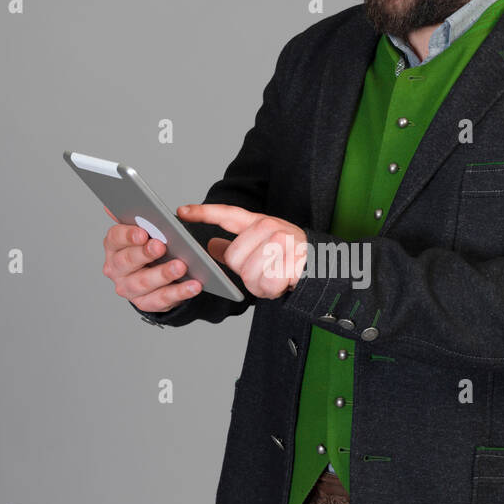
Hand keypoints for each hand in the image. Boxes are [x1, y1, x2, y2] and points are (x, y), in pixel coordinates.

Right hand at [101, 209, 202, 311]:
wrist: (156, 276)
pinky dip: (179, 292)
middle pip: (127, 261)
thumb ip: (133, 217)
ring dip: (163, 274)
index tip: (143, 233)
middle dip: (144, 253)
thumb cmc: (150, 247)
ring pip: (144, 282)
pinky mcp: (145, 303)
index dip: (127, 235)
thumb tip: (112, 206)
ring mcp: (129, 288)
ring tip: (181, 266)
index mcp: (113, 246)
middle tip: (161, 246)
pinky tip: (193, 285)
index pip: (115, 238)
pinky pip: (162, 299)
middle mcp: (116, 268)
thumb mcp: (143, 230)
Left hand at [177, 204, 306, 298]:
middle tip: (264, 270)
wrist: (323, 268)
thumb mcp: (261, 247)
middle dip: (244, 271)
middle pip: (235, 257)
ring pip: (250, 273)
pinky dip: (271, 290)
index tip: (180, 213)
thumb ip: (235, 246)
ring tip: (274, 276)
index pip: (227, 214)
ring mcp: (283, 243)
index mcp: (259, 222)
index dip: (203, 213)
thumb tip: (211, 246)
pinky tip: (282, 282)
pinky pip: (267, 284)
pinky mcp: (293, 261)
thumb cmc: (288, 258)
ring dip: (259, 283)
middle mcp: (271, 227)